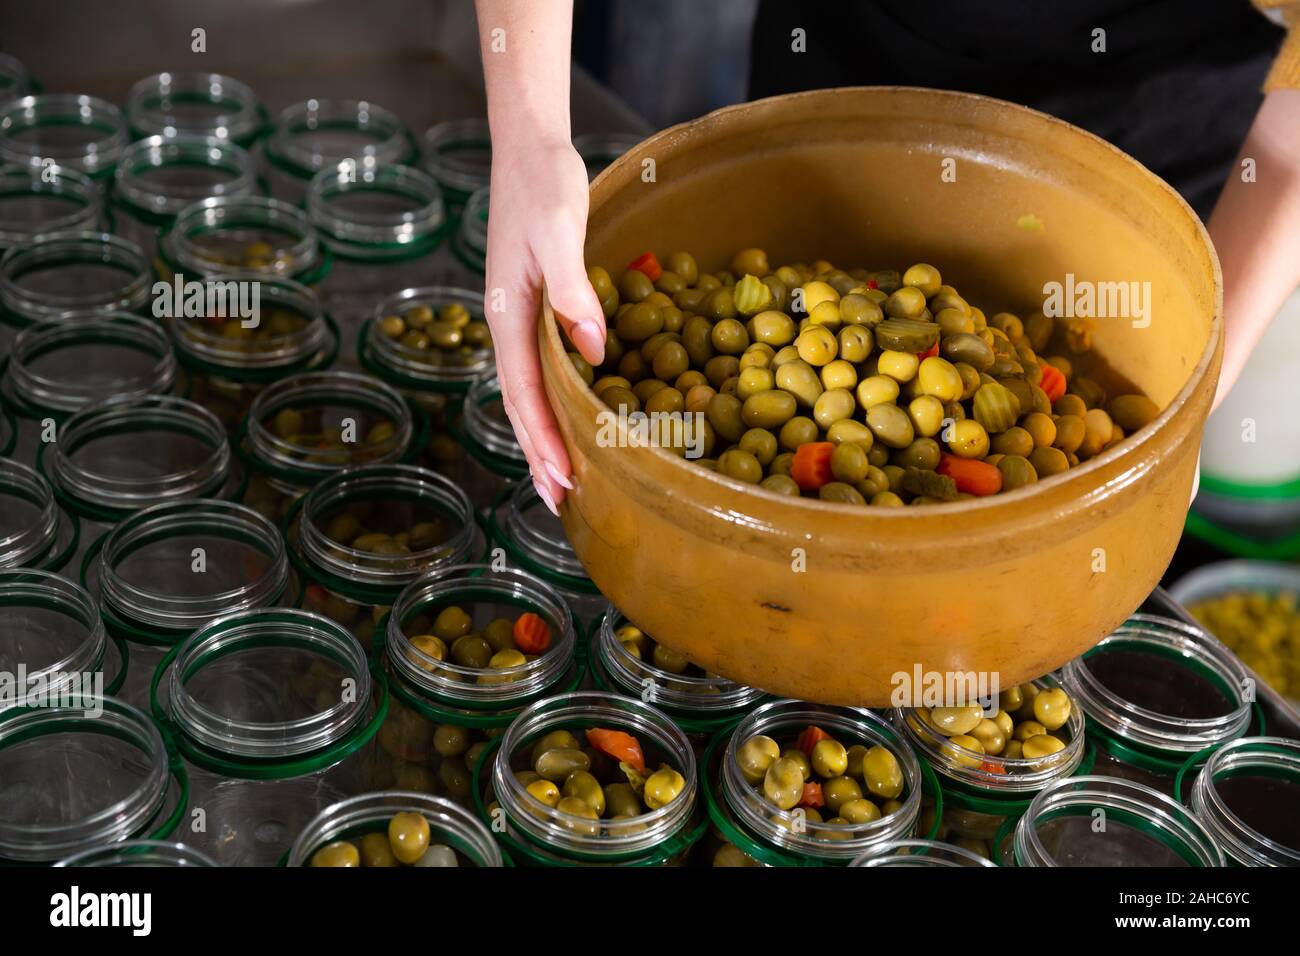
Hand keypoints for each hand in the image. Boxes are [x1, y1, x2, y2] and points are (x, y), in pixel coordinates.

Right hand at [482, 137, 605, 513]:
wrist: (527, 148)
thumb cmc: (543, 186)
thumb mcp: (560, 233)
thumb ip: (573, 293)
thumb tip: (592, 354)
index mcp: (508, 316)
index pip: (524, 395)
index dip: (543, 441)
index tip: (562, 481)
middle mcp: (506, 324)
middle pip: (520, 405)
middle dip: (538, 454)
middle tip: (561, 502)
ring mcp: (517, 318)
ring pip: (526, 392)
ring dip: (541, 437)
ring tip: (559, 479)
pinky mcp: (531, 307)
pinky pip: (538, 370)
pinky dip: (549, 404)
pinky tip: (568, 417)